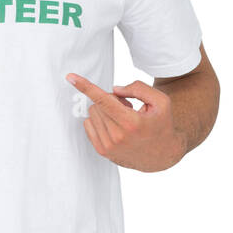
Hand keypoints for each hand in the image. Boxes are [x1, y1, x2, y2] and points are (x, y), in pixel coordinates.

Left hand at [66, 73, 183, 171]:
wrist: (163, 154)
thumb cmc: (161, 124)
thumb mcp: (161, 102)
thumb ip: (138, 88)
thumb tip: (114, 90)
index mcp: (132, 122)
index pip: (103, 100)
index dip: (85, 86)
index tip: (70, 77)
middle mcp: (117, 136)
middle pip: (97, 104)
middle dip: (110, 101)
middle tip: (127, 108)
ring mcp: (108, 145)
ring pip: (92, 114)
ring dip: (105, 111)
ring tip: (123, 119)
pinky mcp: (102, 151)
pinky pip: (88, 125)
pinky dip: (99, 121)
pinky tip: (115, 127)